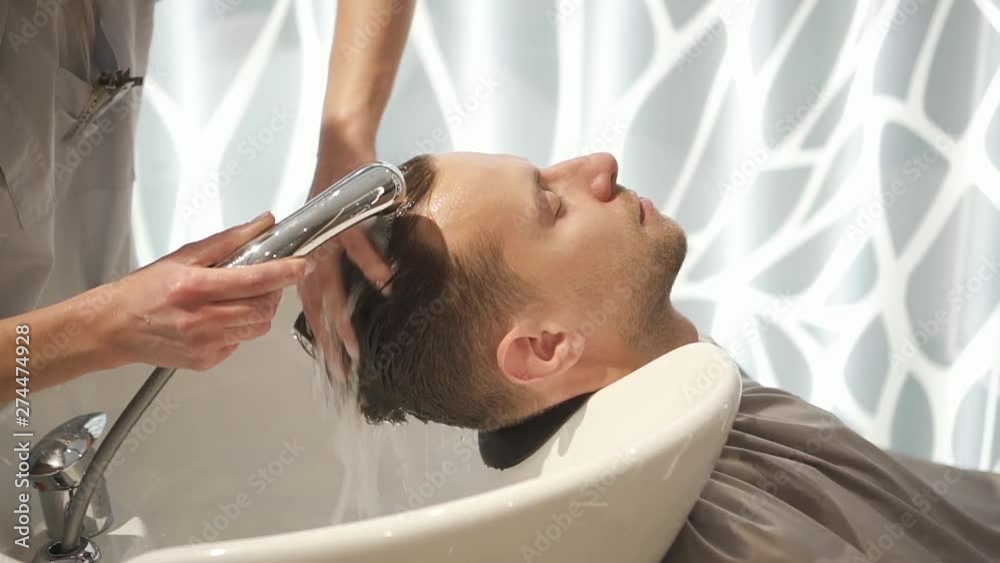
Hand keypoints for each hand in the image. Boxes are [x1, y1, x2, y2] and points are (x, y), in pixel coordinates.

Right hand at [104, 212, 310, 370]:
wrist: (114, 328)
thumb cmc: (143, 292)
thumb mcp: (183, 257)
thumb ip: (228, 241)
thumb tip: (261, 225)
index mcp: (194, 288)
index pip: (254, 280)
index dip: (284, 272)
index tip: (302, 266)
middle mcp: (200, 319)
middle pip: (263, 307)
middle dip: (272, 293)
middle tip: (263, 281)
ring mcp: (204, 344)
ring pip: (257, 327)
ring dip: (258, 311)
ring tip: (236, 300)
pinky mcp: (206, 360)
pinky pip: (240, 343)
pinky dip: (239, 329)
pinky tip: (218, 319)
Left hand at [298, 131, 391, 378]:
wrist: (341, 146)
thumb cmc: (344, 190)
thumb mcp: (340, 228)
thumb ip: (344, 257)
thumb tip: (366, 287)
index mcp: (312, 257)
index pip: (313, 304)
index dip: (321, 336)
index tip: (332, 366)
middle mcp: (314, 251)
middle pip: (318, 305)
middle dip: (329, 341)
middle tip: (339, 370)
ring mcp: (327, 236)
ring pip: (331, 284)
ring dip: (343, 316)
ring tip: (355, 345)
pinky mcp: (345, 215)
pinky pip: (356, 244)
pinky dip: (369, 264)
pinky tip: (384, 284)